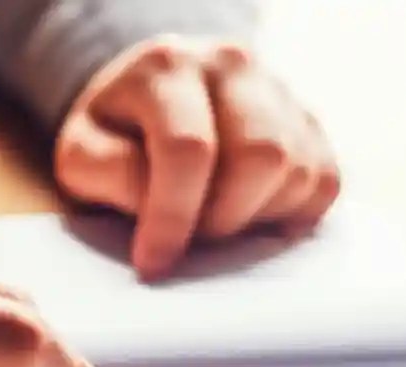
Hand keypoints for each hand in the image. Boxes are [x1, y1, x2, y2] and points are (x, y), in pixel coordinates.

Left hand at [55, 35, 341, 279]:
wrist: (152, 103)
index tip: (153, 264)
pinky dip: (288, 214)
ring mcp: (280, 91)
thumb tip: (159, 208)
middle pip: (260, 155)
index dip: (173, 217)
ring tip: (214, 219)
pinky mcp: (310, 124)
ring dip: (254, 218)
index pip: (188, 148)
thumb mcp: (82, 152)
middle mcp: (233, 64)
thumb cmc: (117, 136)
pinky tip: (248, 212)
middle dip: (223, 218)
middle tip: (191, 238)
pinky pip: (323, 183)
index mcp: (167, 66)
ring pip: (297, 171)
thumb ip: (109, 174)